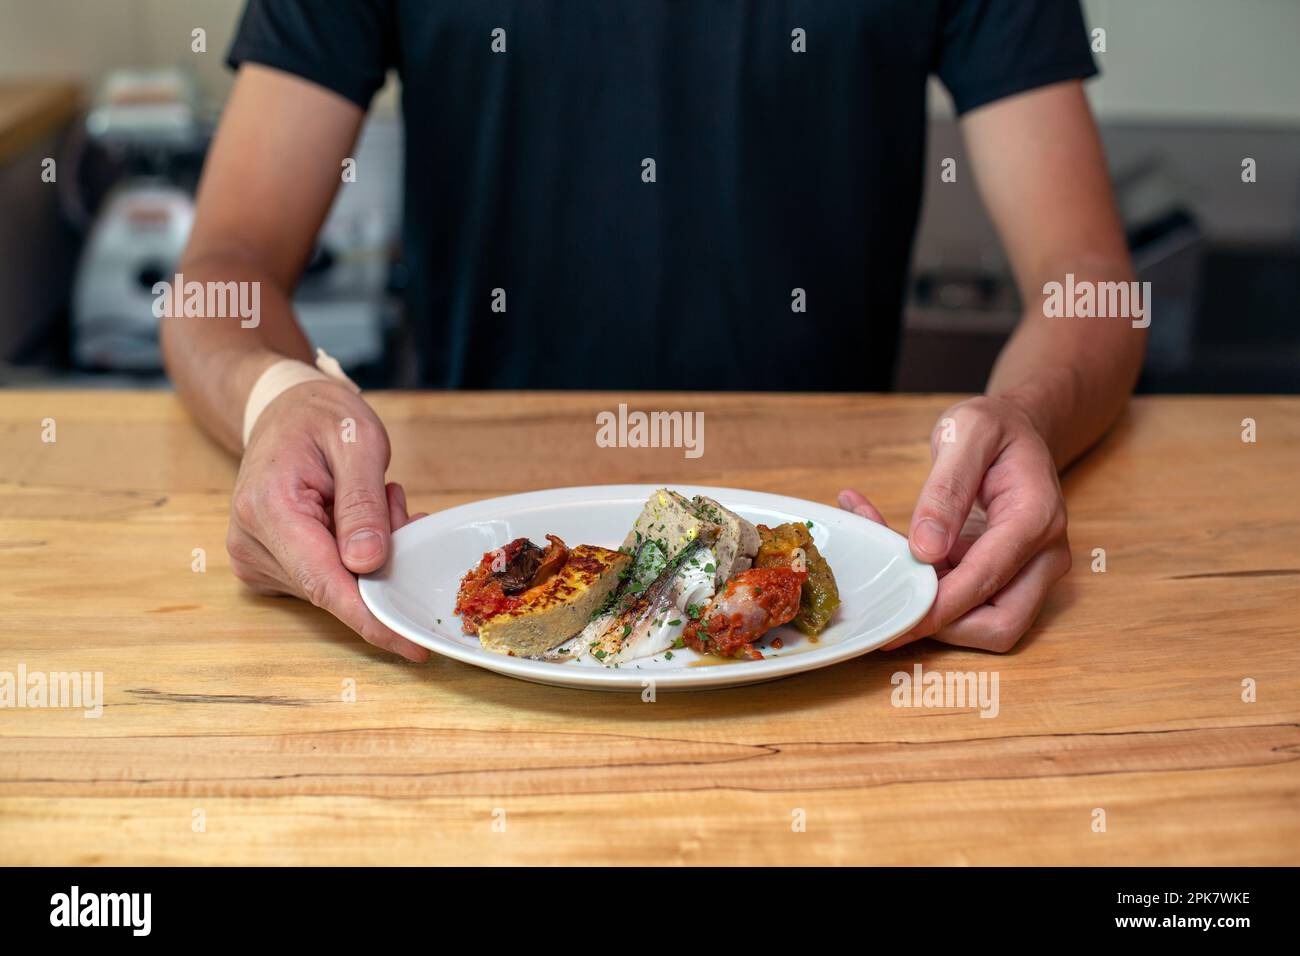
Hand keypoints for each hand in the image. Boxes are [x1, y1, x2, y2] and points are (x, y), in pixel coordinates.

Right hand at [227, 380, 429, 660]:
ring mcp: (255, 559)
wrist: (285, 410)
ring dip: (373, 553)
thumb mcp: (357, 441)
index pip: (324, 582)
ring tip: (375, 497)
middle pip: (336, 585)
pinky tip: (360, 515)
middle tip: (394, 503)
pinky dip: (358, 556)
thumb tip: (366, 564)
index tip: (411, 645)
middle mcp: (251, 542)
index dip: (370, 619)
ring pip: (337, 585)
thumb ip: (362, 503)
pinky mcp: (270, 568)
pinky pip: (329, 578)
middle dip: (383, 562)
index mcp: (268, 508)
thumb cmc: (320, 418)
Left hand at [839, 395, 1070, 651]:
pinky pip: (967, 602)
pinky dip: (928, 590)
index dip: (940, 606)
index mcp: (1036, 518)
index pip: (989, 579)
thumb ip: (946, 488)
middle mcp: (1043, 556)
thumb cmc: (996, 427)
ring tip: (886, 558)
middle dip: (941, 625)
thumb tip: (925, 549)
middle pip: (1000, 625)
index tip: (897, 615)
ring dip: (930, 609)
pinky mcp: (1004, 577)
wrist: (1018, 430)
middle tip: (887, 599)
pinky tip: (891, 548)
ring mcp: (1029, 571)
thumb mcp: (967, 432)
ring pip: (983, 625)